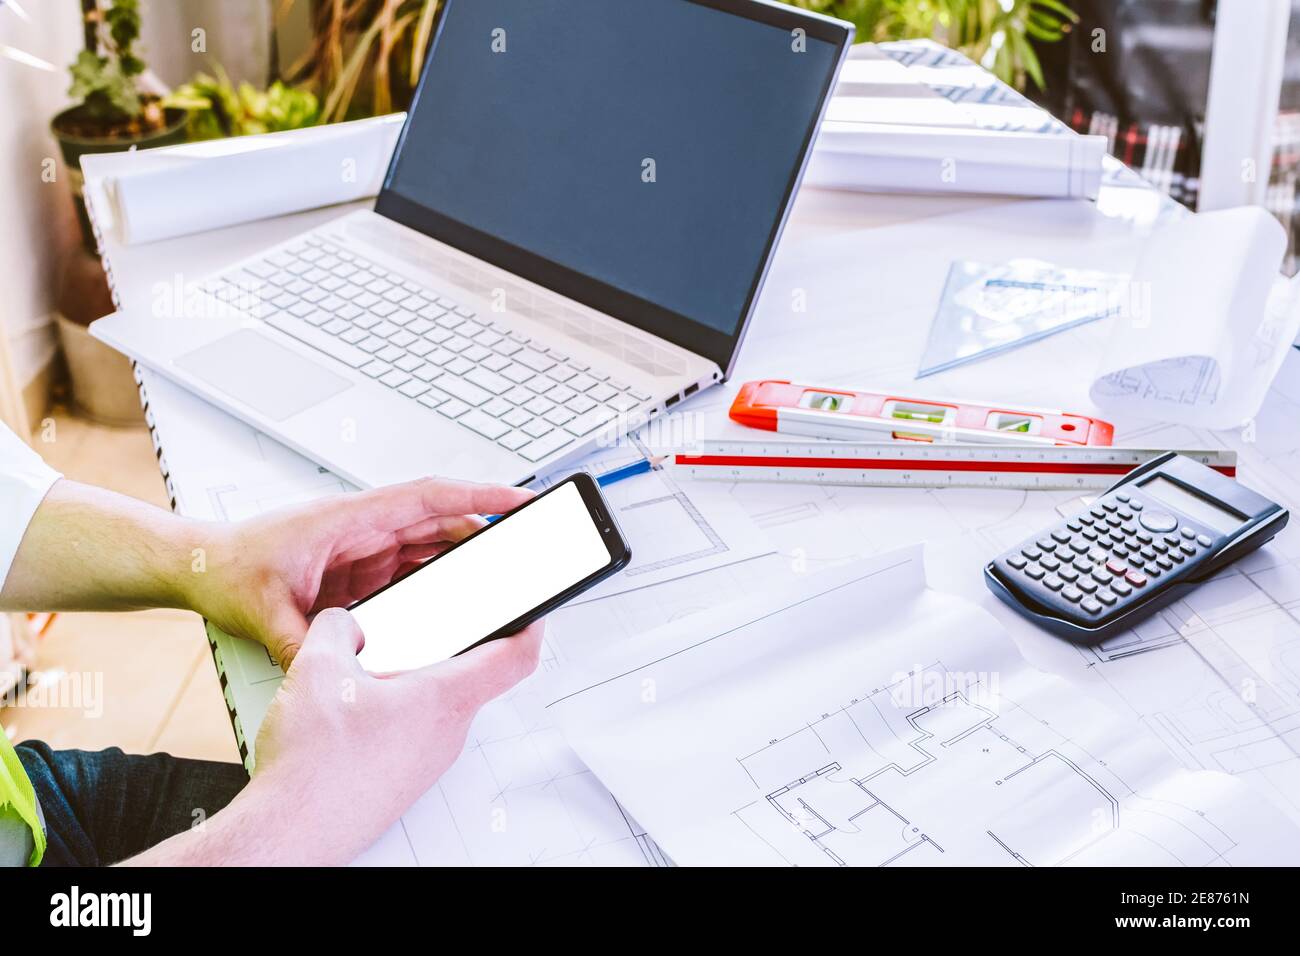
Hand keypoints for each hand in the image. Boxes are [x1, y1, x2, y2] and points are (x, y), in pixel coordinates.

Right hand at [127, 610, 543, 865]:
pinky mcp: (403, 779)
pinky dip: (395, 709)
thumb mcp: (317, 669)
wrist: (288, 834)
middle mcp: (446, 734)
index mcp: (444, 700)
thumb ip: (338, 627)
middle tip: (426, 618)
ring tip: (368, 663)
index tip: (530, 604)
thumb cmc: (312, 767)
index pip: (517, 657)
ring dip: (414, 678)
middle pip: (473, 675)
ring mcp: (427, 762)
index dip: (531, 621)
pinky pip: (413, 731)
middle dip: (450, 642)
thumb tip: (345, 622)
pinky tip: (352, 706)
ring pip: (438, 705)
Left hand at [188, 478, 532, 666]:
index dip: (482, 496)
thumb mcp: (264, 614)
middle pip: (442, 523)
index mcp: (350, 519)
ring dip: (463, 563)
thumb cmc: (228, 569)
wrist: (200, 565)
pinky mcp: (362, 567)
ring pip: (431, 547)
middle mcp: (365, 527)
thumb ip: (303, 645)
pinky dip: (436, 583)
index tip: (522, 500)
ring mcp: (366, 546)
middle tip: (525, 556)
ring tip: (497, 587)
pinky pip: (412, 569)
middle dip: (487, 536)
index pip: (430, 498)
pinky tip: (451, 606)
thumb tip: (334, 672)